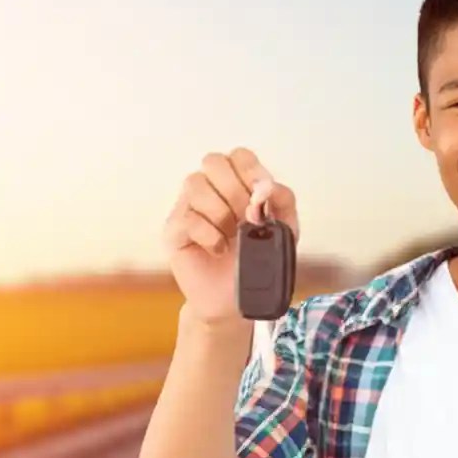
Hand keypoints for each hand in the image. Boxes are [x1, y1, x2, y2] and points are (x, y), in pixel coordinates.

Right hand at [161, 147, 299, 325]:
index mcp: (235, 184)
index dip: (251, 170)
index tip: (262, 195)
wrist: (236, 301)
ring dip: (221, 213)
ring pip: (196, 185)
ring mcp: (187, 208)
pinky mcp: (174, 231)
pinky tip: (219, 250)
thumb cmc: (256, 262)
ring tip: (232, 237)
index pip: (238, 156)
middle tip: (246, 219)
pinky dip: (210, 235)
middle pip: (213, 162)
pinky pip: (188, 218)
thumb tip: (269, 186)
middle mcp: (209, 190)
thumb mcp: (284, 230)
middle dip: (235, 190)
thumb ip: (283, 201)